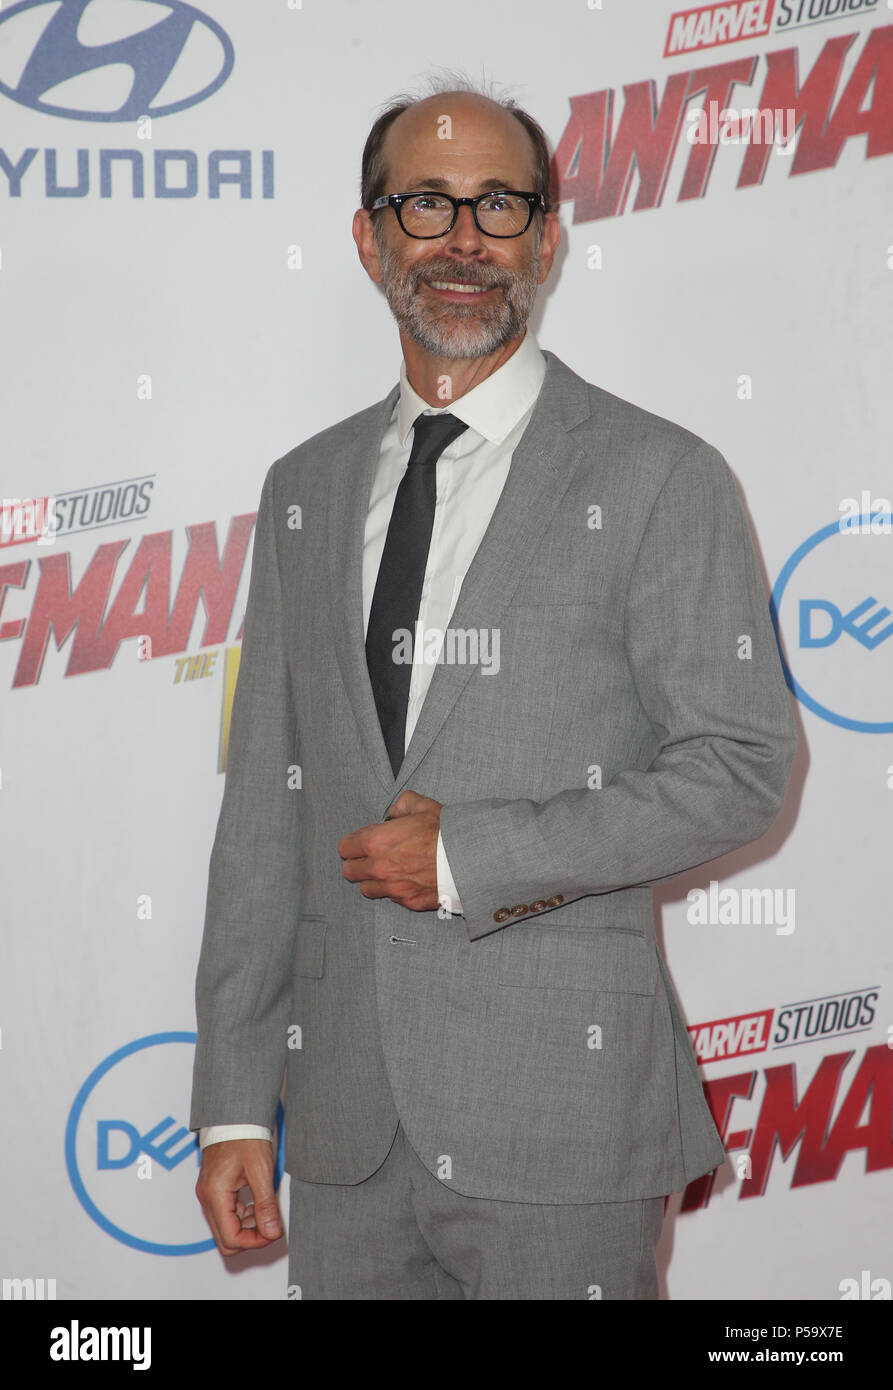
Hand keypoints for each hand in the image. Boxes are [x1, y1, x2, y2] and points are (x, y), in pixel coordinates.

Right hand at [195, 1138, 282, 1255]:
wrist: (234, 1117)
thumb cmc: (245, 1137)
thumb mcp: (260, 1170)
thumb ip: (265, 1204)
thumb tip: (272, 1232)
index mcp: (215, 1194)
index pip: (231, 1238)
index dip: (254, 1241)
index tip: (273, 1233)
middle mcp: (207, 1197)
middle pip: (225, 1238)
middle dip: (250, 1237)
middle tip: (270, 1225)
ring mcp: (208, 1194)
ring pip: (225, 1228)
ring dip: (246, 1227)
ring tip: (266, 1211)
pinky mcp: (213, 1190)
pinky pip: (225, 1214)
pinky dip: (241, 1216)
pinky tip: (256, 1204)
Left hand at [338, 789, 441, 910]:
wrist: (471, 859)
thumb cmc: (447, 833)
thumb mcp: (424, 806)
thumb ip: (402, 804)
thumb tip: (394, 812)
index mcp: (377, 841)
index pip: (345, 847)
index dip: (353, 843)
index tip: (362, 842)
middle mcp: (380, 867)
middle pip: (349, 871)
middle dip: (357, 862)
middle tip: (370, 857)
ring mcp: (393, 888)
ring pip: (367, 888)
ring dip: (373, 880)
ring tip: (388, 871)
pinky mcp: (409, 901)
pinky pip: (392, 898)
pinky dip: (396, 890)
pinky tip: (408, 880)